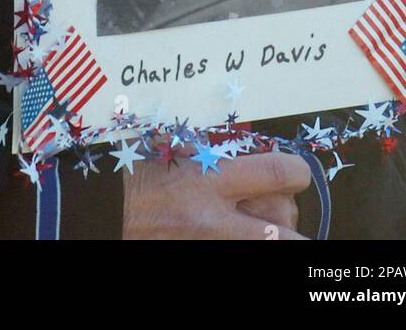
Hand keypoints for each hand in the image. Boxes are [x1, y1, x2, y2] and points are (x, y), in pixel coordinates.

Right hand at [123, 148, 310, 239]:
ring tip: (258, 219)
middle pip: (282, 219)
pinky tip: (240, 230)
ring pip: (271, 242)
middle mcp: (214, 219)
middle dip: (288, 208)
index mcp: (207, 179)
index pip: (276, 173)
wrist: (108, 215)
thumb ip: (213, 148)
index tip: (295, 171)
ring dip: (273, 230)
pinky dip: (251, 241)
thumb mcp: (173, 148)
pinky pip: (245, 253)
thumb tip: (252, 147)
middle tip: (280, 201)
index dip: (297, 170)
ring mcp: (212, 246)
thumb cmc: (140, 176)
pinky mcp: (209, 259)